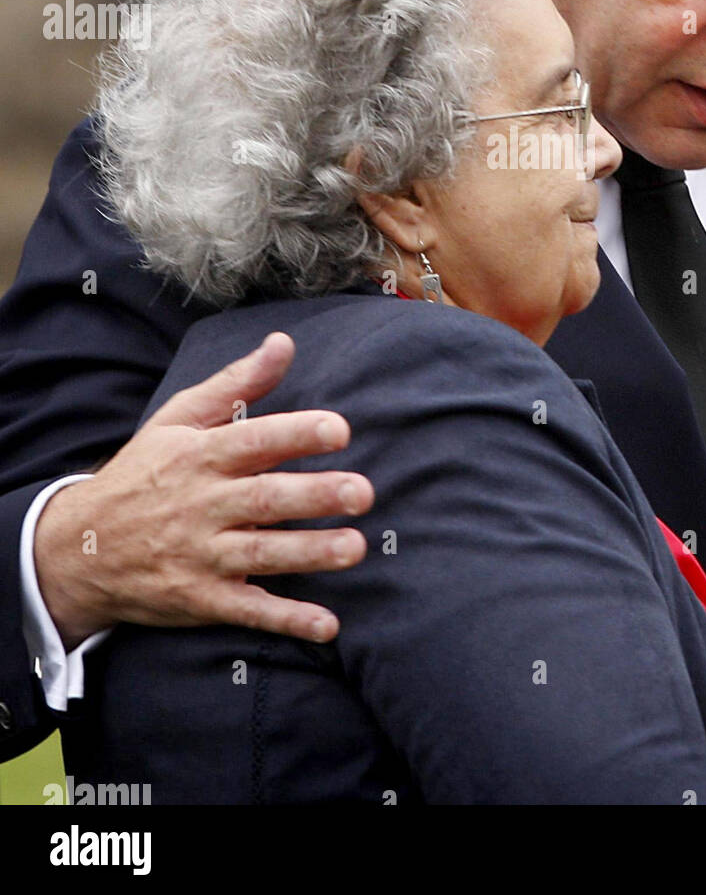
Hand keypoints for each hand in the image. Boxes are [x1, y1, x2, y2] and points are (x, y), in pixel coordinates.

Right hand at [34, 333, 372, 650]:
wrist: (77, 550)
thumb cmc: (142, 474)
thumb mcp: (178, 420)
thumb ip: (236, 383)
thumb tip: (283, 343)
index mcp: (200, 456)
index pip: (253, 440)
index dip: (296, 434)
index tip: (340, 429)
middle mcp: (202, 506)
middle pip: (265, 499)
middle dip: (315, 496)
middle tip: (363, 491)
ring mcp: (200, 556)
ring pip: (262, 555)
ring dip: (310, 554)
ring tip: (356, 548)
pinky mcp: (201, 599)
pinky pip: (248, 610)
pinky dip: (286, 620)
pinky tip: (326, 625)